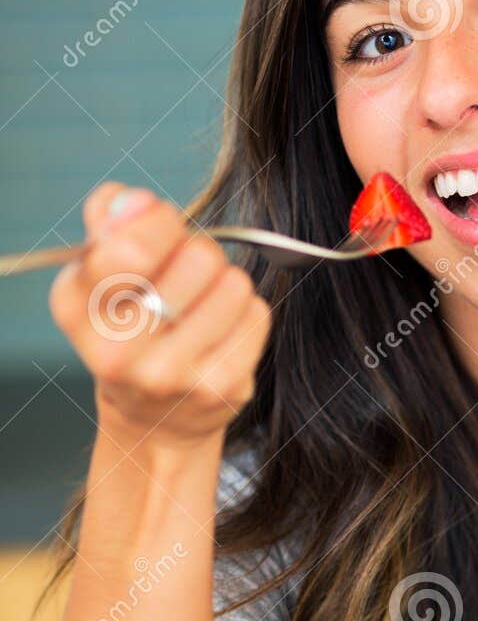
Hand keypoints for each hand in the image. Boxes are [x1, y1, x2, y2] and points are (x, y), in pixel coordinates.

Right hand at [48, 182, 271, 450]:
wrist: (153, 419)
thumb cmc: (128, 329)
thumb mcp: (99, 275)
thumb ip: (110, 221)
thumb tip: (135, 201)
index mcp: (78, 311)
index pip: (131, 247)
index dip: (158, 223)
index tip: (159, 231)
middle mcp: (118, 351)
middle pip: (198, 257)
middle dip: (197, 252)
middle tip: (184, 276)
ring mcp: (173, 375)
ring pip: (233, 283)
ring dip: (225, 282)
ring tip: (203, 305)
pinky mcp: (221, 388)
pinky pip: (256, 313)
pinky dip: (245, 312)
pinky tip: (220, 332)